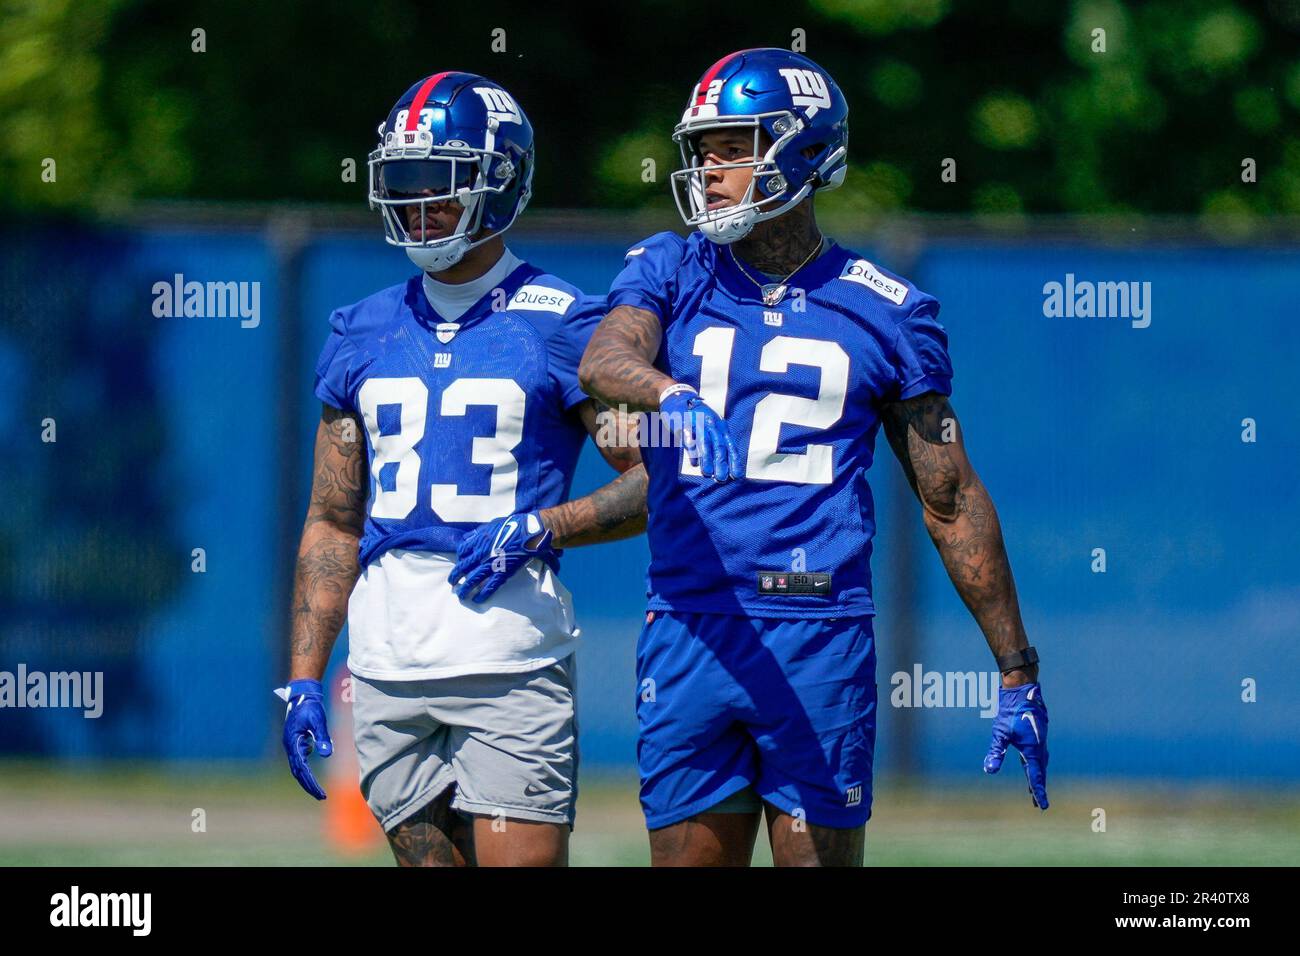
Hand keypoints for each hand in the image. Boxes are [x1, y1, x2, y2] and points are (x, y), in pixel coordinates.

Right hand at [275, 678, 332, 799]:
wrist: (302, 695)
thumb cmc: (310, 707)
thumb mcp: (318, 721)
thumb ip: (322, 737)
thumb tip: (326, 755)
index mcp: (293, 743)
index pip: (302, 769)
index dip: (311, 782)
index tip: (321, 793)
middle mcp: (289, 746)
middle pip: (298, 772)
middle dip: (308, 785)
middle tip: (321, 796)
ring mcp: (291, 744)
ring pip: (297, 767)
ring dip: (306, 778)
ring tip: (317, 789)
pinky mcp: (294, 741)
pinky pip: (299, 759)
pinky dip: (305, 768)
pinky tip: (311, 772)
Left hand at [450, 510, 559, 603]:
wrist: (528, 533)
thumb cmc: (512, 526)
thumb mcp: (491, 525)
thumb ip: (478, 532)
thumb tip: (468, 537)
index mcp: (478, 541)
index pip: (462, 551)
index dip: (459, 558)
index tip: (460, 562)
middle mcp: (481, 554)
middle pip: (462, 568)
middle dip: (455, 577)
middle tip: (452, 584)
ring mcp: (491, 565)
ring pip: (473, 579)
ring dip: (465, 589)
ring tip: (461, 595)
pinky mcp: (502, 573)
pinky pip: (489, 586)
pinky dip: (483, 594)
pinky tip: (477, 600)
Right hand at [660, 385, 741, 480]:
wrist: (677, 398)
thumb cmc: (695, 418)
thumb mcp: (710, 426)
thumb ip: (716, 442)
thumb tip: (724, 464)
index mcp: (720, 426)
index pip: (730, 445)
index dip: (734, 460)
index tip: (736, 475)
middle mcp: (711, 423)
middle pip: (719, 445)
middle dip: (721, 463)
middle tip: (721, 478)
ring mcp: (697, 422)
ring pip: (705, 443)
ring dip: (707, 459)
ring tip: (708, 473)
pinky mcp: (683, 423)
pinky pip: (689, 438)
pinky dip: (692, 451)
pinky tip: (694, 463)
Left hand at [984, 682, 1048, 809]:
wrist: (1021, 690)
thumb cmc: (1009, 711)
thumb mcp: (1000, 733)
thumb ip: (996, 752)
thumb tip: (989, 770)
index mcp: (1032, 750)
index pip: (1036, 776)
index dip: (1038, 792)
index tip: (1042, 807)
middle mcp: (1039, 747)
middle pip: (1040, 772)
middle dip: (1038, 787)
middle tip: (1037, 803)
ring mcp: (1040, 740)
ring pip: (1040, 763)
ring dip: (1038, 775)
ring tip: (1034, 787)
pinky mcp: (1037, 734)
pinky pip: (1038, 754)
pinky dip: (1036, 763)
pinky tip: (1031, 763)